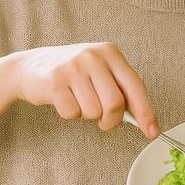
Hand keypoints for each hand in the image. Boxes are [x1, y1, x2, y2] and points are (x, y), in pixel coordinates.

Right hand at [11, 42, 158, 137]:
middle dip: (111, 120)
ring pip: (93, 111)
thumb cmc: (74, 74)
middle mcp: (93, 56)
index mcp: (111, 53)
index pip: (135, 86)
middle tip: (104, 121)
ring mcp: (73, 67)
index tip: (152, 132)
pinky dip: (70, 114)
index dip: (146, 112)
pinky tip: (64, 100)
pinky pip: (72, 113)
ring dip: (88, 116)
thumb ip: (121, 90)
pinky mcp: (55, 81)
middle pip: (115, 103)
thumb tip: (144, 120)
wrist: (31, 67)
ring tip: (79, 101)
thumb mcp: (100, 72)